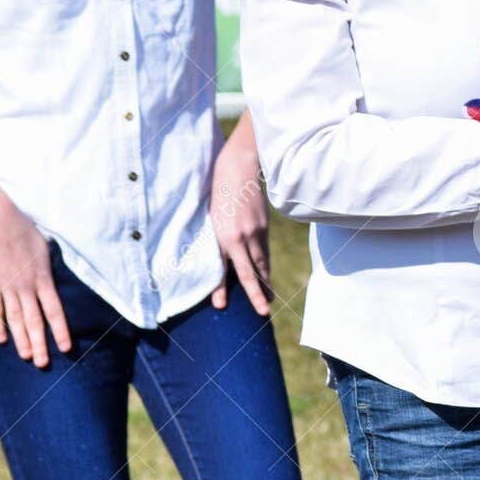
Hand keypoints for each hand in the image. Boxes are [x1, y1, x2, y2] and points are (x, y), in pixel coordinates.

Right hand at [0, 195, 70, 369]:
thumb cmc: (26, 233)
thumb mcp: (46, 253)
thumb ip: (50, 275)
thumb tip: (57, 290)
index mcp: (43, 280)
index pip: (54, 312)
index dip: (61, 332)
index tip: (66, 349)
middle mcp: (25, 287)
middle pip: (34, 321)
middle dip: (39, 344)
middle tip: (43, 364)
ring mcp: (6, 286)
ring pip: (15, 319)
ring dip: (21, 339)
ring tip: (26, 357)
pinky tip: (3, 340)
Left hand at [210, 117, 271, 313]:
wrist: (239, 168)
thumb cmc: (218, 191)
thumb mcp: (211, 217)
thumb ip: (214, 240)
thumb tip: (216, 263)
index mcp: (223, 235)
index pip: (225, 268)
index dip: (222, 288)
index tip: (221, 305)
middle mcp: (241, 237)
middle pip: (251, 272)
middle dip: (258, 293)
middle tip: (263, 312)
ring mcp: (255, 233)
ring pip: (261, 264)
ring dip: (265, 283)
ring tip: (269, 299)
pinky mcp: (264, 228)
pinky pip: (265, 253)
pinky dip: (265, 266)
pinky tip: (265, 275)